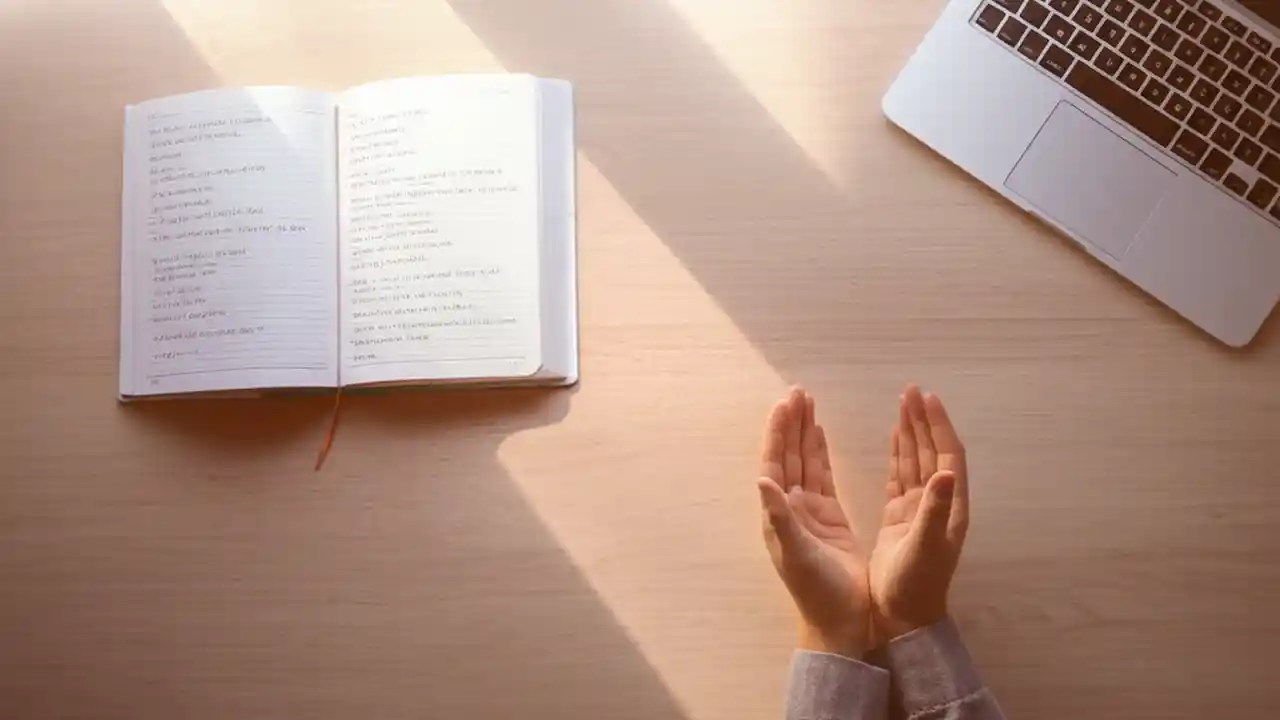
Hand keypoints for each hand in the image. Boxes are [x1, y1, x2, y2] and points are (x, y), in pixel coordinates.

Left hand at [756, 388, 873, 658]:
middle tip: (798, 391)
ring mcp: (809, 511)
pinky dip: (819, 453)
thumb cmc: (817, 591)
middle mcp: (789, 508)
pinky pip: (821, 476)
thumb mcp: (796, 553)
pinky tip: (820, 434)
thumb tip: (761, 479)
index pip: (774, 463)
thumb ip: (779, 516)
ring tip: (808, 402)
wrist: (842, 620)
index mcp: (778, 513)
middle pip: (787, 455)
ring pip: (804, 462)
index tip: (785, 403)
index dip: (778, 433)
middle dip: (791, 424)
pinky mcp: (830, 517)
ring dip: (804, 433)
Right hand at [869, 385, 969, 639]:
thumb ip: (935, 508)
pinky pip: (901, 475)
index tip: (928, 398)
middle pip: (933, 451)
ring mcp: (920, 508)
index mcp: (949, 506)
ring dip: (912, 431)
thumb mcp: (926, 546)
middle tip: (911, 390)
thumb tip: (946, 471)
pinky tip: (894, 435)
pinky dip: (898, 453)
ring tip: (903, 401)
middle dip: (924, 420)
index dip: (939, 427)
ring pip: (917, 460)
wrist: (903, 615)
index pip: (948, 456)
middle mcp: (938, 502)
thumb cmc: (916, 583)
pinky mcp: (901, 516)